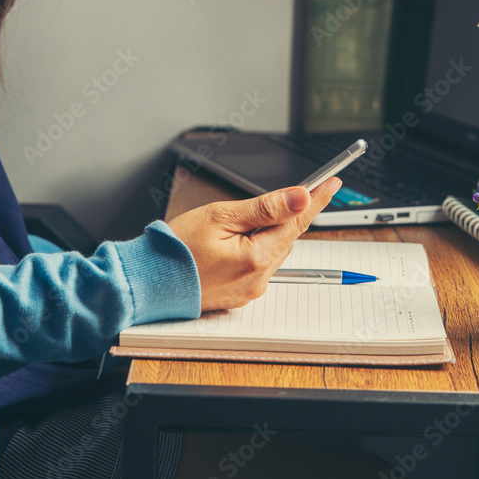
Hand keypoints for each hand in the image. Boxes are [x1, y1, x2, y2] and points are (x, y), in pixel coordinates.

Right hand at [167, 178, 341, 311]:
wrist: (147, 282)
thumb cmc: (174, 250)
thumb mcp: (220, 216)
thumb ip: (264, 207)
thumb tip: (299, 198)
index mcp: (256, 257)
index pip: (296, 221)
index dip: (315, 199)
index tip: (331, 183)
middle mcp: (258, 278)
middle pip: (286, 237)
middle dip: (289, 214)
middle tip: (294, 191)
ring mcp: (249, 289)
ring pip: (273, 251)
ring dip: (270, 232)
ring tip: (243, 220)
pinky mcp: (239, 295)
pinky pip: (258, 265)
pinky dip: (256, 248)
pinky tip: (236, 240)